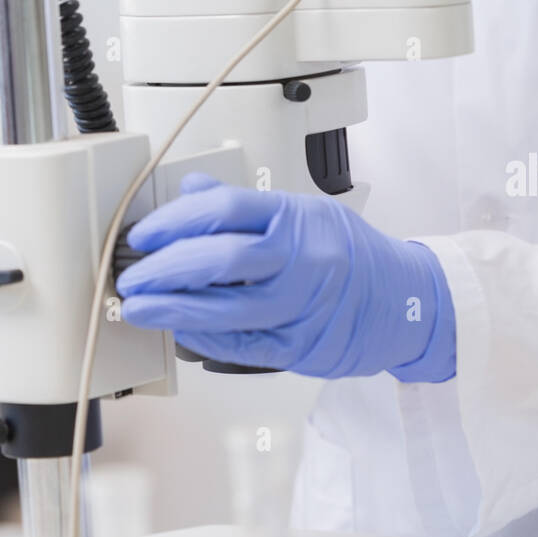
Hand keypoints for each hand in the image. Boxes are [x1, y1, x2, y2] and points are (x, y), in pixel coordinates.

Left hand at [116, 173, 455, 380]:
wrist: (407, 300)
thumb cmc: (350, 253)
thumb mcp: (302, 212)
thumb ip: (245, 207)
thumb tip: (190, 191)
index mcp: (296, 217)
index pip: (225, 210)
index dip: (174, 222)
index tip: (142, 234)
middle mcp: (302, 258)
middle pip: (220, 260)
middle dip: (164, 269)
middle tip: (130, 275)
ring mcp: (304, 305)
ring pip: (227, 309)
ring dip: (173, 310)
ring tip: (139, 308)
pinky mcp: (303, 345)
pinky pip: (243, 343)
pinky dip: (204, 338)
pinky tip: (179, 330)